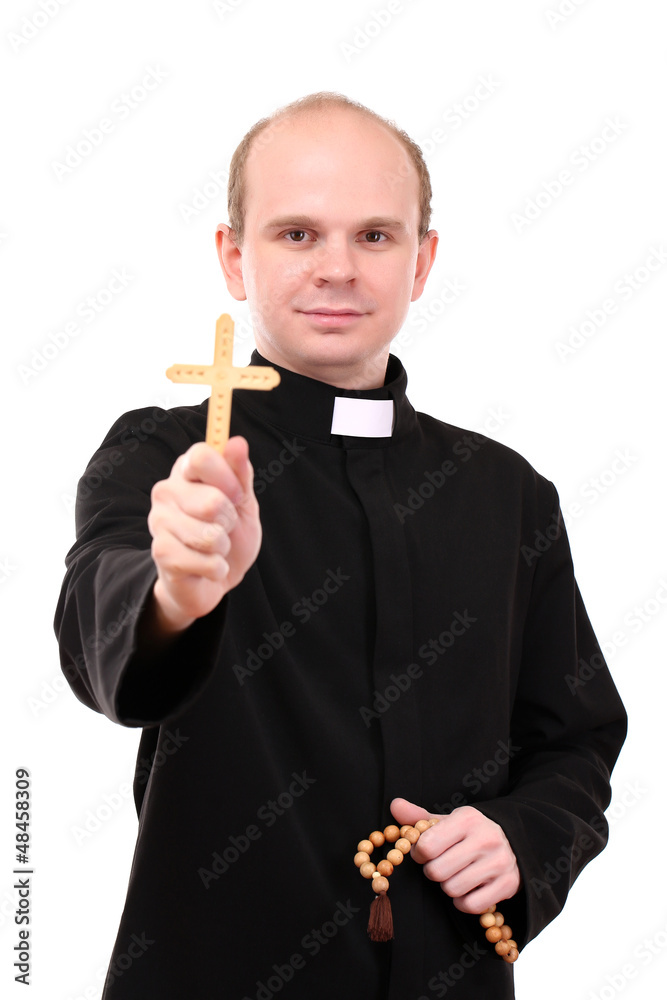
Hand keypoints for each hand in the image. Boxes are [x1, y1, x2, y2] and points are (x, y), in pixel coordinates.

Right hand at [146, 436, 260, 634]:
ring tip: (215, 547)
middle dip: (230, 520)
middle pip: (212, 501)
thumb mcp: (243, 502)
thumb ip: (240, 473)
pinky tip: (207, 566)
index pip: (201, 456)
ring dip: (223, 547)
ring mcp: (159, 521)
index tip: (237, 494)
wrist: (213, 579)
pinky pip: (206, 561)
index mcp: (187, 470)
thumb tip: (237, 442)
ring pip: (210, 535)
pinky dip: (217, 568)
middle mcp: (166, 490)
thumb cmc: (228, 534)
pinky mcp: (160, 552)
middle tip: (224, 526)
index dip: (227, 477)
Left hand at [390, 799, 520, 913]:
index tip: (424, 852)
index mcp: (468, 819)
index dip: (419, 853)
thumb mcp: (448, 820)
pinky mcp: (507, 885)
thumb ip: (419, 817)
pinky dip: (462, 902)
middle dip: (432, 871)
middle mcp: (486, 839)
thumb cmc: (471, 833)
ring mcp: (499, 863)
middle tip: (440, 865)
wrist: (514, 842)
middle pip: (437, 871)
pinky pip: (470, 905)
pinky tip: (467, 888)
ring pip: (452, 889)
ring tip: (455, 874)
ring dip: (447, 886)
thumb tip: (394, 805)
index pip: (427, 845)